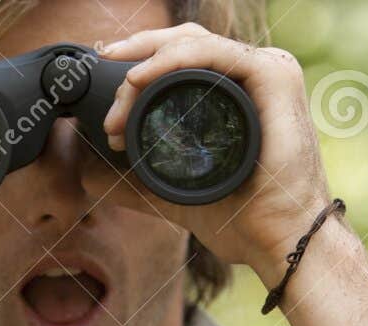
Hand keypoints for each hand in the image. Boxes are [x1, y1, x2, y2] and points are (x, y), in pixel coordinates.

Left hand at [96, 24, 333, 287]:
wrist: (277, 241)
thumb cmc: (240, 219)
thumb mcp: (173, 192)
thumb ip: (135, 180)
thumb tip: (90, 174)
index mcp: (237, 91)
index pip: (183, 57)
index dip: (140, 61)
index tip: (108, 95)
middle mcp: (253, 75)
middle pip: (185, 42)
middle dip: (136, 53)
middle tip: (105, 79)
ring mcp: (268, 72)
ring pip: (194, 43)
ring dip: (146, 63)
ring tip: (121, 95)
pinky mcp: (275, 79)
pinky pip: (215, 52)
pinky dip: (173, 58)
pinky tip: (141, 77)